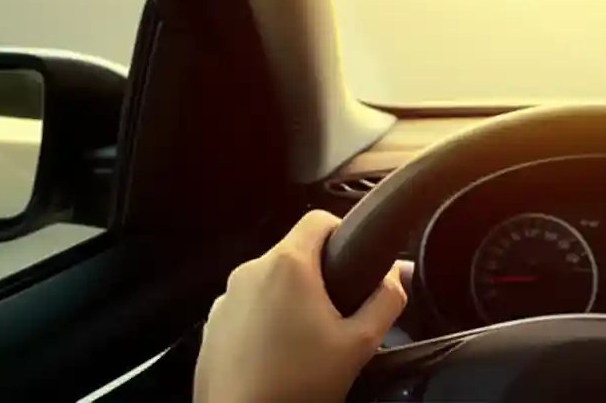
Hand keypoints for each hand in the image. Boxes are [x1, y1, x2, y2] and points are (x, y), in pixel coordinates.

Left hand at [194, 210, 406, 402]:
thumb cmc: (298, 385)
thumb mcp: (360, 344)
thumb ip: (385, 301)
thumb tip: (394, 278)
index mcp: (287, 265)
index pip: (319, 219)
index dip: (343, 234)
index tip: (355, 265)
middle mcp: (250, 272)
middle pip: (294, 254)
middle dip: (319, 278)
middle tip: (338, 315)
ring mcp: (224, 299)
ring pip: (269, 283)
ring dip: (289, 301)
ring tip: (307, 342)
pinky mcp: (211, 326)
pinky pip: (247, 309)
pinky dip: (264, 323)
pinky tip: (277, 357)